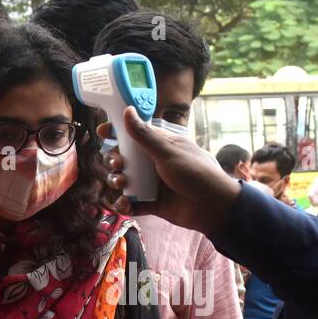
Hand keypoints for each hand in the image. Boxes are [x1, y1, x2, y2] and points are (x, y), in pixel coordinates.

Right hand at [99, 107, 240, 235]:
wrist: (214, 208)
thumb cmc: (195, 173)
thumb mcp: (168, 152)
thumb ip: (145, 134)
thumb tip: (127, 110)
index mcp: (159, 145)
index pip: (133, 134)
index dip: (117, 132)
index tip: (103, 133)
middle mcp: (153, 163)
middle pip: (123, 159)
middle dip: (114, 161)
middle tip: (118, 164)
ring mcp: (152, 183)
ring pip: (124, 181)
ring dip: (117, 182)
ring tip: (122, 184)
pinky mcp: (152, 203)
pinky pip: (132, 203)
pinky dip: (124, 204)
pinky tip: (124, 205)